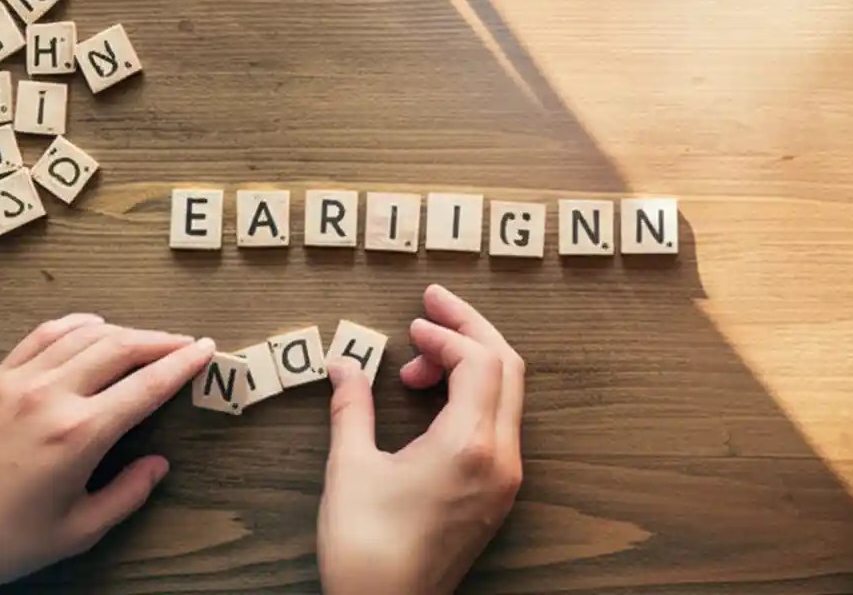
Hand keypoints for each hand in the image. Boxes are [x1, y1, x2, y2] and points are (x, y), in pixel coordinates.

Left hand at [0, 314, 214, 594]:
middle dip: (161, 340)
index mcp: (77, 436)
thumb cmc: (7, 540)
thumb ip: (127, 494)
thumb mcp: (80, 530)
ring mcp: (19, 382)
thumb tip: (158, 465)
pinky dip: (75, 325)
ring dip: (123, 331)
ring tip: (148, 340)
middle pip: (120, 348)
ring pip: (84, 334)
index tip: (206, 350)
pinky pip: (44, 335)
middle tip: (186, 343)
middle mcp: (50, 398)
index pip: (146, 385)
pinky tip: (95, 327)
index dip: (182, 364)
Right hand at [318, 284, 525, 594]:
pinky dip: (472, 395)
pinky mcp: (496, 495)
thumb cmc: (367, 548)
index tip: (409, 325)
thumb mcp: (349, 467)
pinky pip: (498, 424)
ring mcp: (503, 480)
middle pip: (507, 368)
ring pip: (507, 394)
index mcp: (468, 447)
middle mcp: (499, 460)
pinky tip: (435, 396)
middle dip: (469, 329)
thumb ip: (351, 407)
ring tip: (417, 364)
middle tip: (432, 305)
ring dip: (470, 363)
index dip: (445, 332)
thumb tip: (344, 365)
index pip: (479, 360)